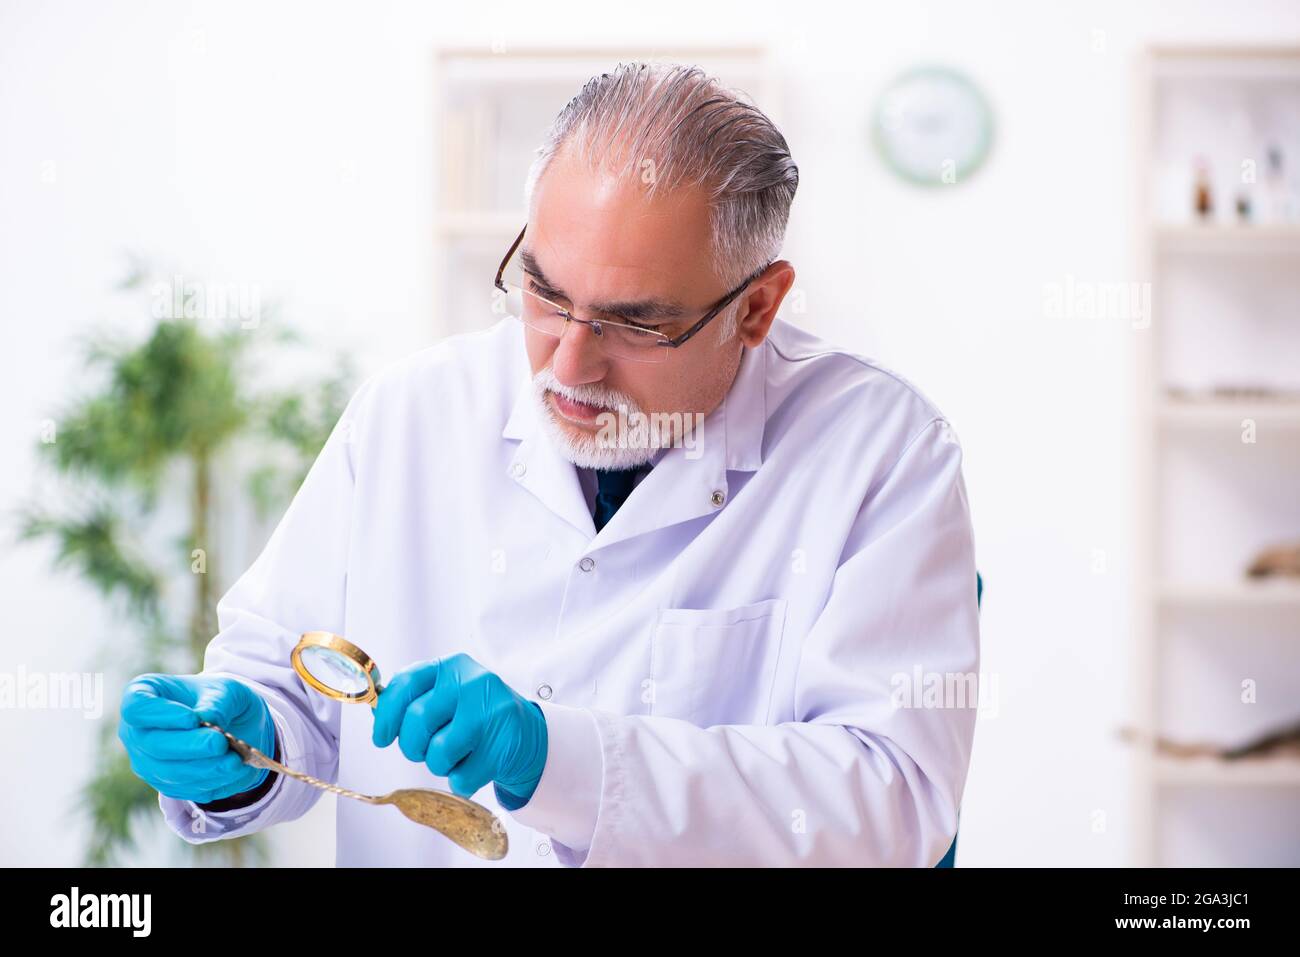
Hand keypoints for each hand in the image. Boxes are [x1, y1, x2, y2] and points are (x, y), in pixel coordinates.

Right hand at [118, 673, 276, 802]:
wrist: (235, 724)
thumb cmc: (221, 698)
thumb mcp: (227, 689)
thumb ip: (217, 703)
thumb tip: (208, 719)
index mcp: (144, 695)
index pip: (137, 708)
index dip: (161, 715)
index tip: (192, 718)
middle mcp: (138, 732)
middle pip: (152, 745)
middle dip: (189, 747)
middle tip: (220, 743)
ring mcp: (148, 762)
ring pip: (168, 772)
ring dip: (204, 768)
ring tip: (235, 760)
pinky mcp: (166, 784)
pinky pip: (185, 789)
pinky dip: (212, 781)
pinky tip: (235, 771)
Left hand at [371, 653, 547, 808]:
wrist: (526, 734)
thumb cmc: (477, 714)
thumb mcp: (447, 695)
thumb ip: (414, 699)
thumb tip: (377, 715)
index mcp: (453, 666)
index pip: (406, 683)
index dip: (386, 715)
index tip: (382, 737)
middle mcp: (473, 682)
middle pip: (417, 721)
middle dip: (412, 746)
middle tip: (423, 751)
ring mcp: (491, 713)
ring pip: (438, 753)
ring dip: (439, 765)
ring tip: (456, 755)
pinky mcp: (503, 745)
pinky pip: (461, 778)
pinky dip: (462, 781)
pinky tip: (476, 765)